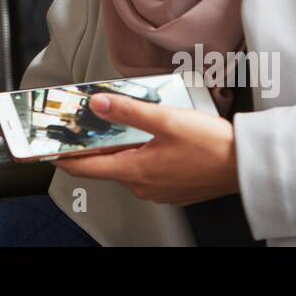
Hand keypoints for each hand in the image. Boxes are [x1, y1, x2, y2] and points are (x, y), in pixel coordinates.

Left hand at [53, 93, 240, 205]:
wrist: (246, 165)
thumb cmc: (212, 145)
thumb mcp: (166, 120)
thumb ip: (128, 111)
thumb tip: (97, 105)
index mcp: (136, 170)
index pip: (87, 168)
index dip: (65, 158)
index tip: (49, 152)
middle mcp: (143, 186)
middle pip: (106, 166)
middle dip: (93, 148)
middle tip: (84, 128)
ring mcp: (158, 190)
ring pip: (127, 168)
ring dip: (119, 151)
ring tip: (117, 128)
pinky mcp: (172, 188)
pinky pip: (146, 172)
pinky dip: (139, 157)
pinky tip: (148, 141)